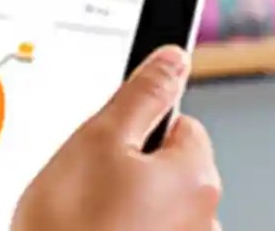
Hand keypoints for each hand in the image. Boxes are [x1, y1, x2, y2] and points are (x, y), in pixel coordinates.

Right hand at [12, 46, 220, 230]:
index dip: (138, 128)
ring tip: (83, 221)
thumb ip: (142, 94)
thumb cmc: (69, 228)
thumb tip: (172, 60)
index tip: (109, 143)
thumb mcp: (97, 140)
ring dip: (126, 210)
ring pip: (156, 210)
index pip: (183, 124)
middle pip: (171, 170)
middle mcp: (205, 220)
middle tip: (86, 185)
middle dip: (132, 172)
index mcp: (196, 176)